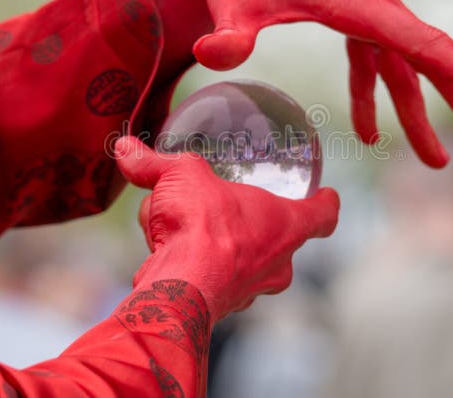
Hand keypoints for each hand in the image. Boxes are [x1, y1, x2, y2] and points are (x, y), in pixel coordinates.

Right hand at [114, 136, 338, 321]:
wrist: (180, 287)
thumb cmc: (201, 227)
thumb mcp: (180, 176)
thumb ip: (154, 162)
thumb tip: (125, 148)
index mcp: (285, 225)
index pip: (322, 215)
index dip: (325, 203)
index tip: (328, 196)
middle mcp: (276, 263)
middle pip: (272, 236)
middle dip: (245, 221)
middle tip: (224, 206)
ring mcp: (251, 289)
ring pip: (232, 255)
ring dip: (204, 238)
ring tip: (173, 225)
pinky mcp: (221, 304)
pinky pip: (206, 273)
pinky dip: (187, 260)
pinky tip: (164, 251)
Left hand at [141, 0, 452, 167]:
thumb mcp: (234, 1)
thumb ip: (231, 33)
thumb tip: (214, 55)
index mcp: (359, 4)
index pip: (421, 43)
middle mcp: (373, 4)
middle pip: (430, 58)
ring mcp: (365, 11)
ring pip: (406, 67)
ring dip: (420, 114)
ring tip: (435, 161)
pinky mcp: (350, 17)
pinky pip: (375, 63)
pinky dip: (376, 97)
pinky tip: (369, 133)